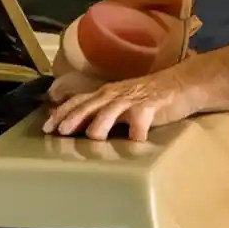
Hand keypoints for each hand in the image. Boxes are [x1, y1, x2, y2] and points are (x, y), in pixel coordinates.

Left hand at [42, 69, 200, 140]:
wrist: (182, 84)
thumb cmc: (149, 97)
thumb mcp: (122, 102)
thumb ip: (104, 113)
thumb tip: (81, 129)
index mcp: (106, 94)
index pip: (78, 101)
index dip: (62, 113)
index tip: (46, 127)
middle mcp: (116, 95)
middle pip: (90, 105)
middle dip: (74, 117)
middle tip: (61, 131)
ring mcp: (133, 99)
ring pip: (112, 110)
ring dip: (102, 122)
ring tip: (93, 136)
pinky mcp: (152, 105)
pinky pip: (143, 120)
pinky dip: (139, 132)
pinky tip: (136, 142)